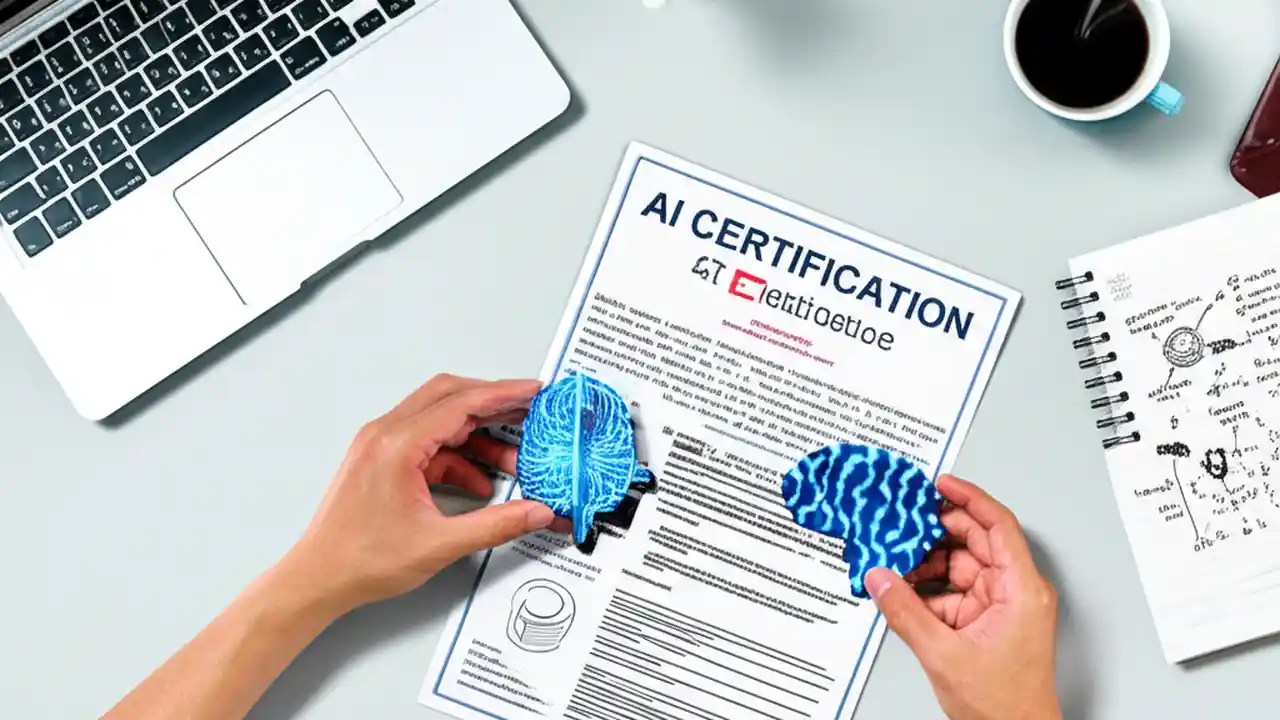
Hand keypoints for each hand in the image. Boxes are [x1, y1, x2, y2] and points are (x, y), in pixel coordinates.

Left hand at [280, 375, 557, 615]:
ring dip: (476, 434)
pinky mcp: (381, 461)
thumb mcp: (440, 544)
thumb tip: (535, 512)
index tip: (532, 392)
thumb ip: (496, 524)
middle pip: (449, 396)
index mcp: (396, 445)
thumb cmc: (360, 560)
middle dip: (493, 402)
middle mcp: (385, 435)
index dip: (503, 395)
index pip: (461, 403)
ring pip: (439, 419)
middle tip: (528, 410)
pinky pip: (428, 443)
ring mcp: (380, 445)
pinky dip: (457, 456)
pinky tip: (478, 481)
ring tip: (510, 459)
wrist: (319, 578)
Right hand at [863, 475, 1060, 719]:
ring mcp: (1000, 605)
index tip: (941, 483)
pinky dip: (926, 589)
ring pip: (959, 566)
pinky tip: (902, 590)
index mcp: (1021, 590)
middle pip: (975, 541)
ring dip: (926, 564)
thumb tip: (880, 578)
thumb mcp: (945, 655)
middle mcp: (1015, 591)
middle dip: (936, 532)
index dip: (969, 498)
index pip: (998, 525)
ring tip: (894, 561)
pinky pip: (952, 591)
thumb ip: (906, 613)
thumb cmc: (1005, 705)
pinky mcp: (984, 620)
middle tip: (902, 523)